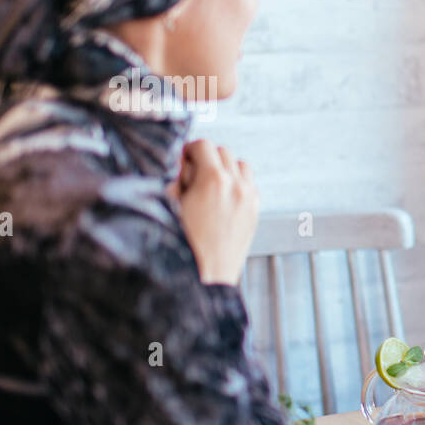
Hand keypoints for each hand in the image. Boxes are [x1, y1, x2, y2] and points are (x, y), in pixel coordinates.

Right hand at [165, 139, 258, 285]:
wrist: (204, 279)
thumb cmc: (182, 246)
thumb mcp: (169, 205)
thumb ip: (177, 177)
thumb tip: (183, 162)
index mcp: (213, 181)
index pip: (203, 145)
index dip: (188, 151)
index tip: (181, 159)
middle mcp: (236, 187)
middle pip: (223, 152)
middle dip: (206, 158)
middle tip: (192, 173)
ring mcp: (249, 199)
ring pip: (241, 165)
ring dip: (225, 168)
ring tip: (208, 185)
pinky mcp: (255, 212)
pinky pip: (249, 185)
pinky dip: (237, 184)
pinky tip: (221, 198)